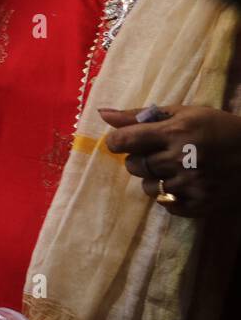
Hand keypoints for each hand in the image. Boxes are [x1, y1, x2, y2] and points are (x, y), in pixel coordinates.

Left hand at [103, 105, 240, 216]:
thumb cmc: (216, 127)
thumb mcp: (182, 113)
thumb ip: (139, 115)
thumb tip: (102, 114)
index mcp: (175, 131)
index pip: (124, 140)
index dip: (117, 142)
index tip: (123, 142)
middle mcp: (181, 158)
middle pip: (133, 166)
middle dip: (137, 160)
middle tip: (155, 154)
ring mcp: (192, 184)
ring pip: (147, 187)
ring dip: (152, 179)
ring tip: (172, 169)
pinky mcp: (203, 204)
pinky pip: (167, 206)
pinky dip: (169, 197)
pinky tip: (182, 184)